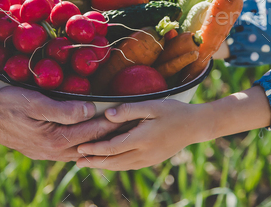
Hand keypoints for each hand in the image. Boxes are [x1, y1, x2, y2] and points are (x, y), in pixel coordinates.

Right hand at [0, 86, 121, 161]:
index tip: (129, 114)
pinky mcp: (43, 152)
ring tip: (117, 132)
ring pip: (82, 151)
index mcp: (55, 140)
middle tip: (131, 124)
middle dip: (110, 134)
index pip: (91, 132)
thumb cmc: (8, 105)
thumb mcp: (35, 102)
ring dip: (99, 141)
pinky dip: (84, 145)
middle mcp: (54, 152)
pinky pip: (70, 151)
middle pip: (90, 144)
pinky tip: (92, 139)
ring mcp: (48, 155)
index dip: (111, 122)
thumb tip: (89, 110)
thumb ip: (64, 109)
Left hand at [75, 100, 215, 170]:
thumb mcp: (152, 105)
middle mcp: (144, 153)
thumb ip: (129, 110)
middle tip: (76, 161)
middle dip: (94, 161)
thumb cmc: (173, 111)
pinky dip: (114, 165)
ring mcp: (148, 159)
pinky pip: (128, 166)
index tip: (80, 148)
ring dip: (102, 165)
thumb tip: (108, 115)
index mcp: (143, 139)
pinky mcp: (151, 161)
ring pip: (120, 166)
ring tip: (86, 164)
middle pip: (113, 161)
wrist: (195, 126)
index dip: (95, 149)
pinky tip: (106, 162)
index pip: (113, 147)